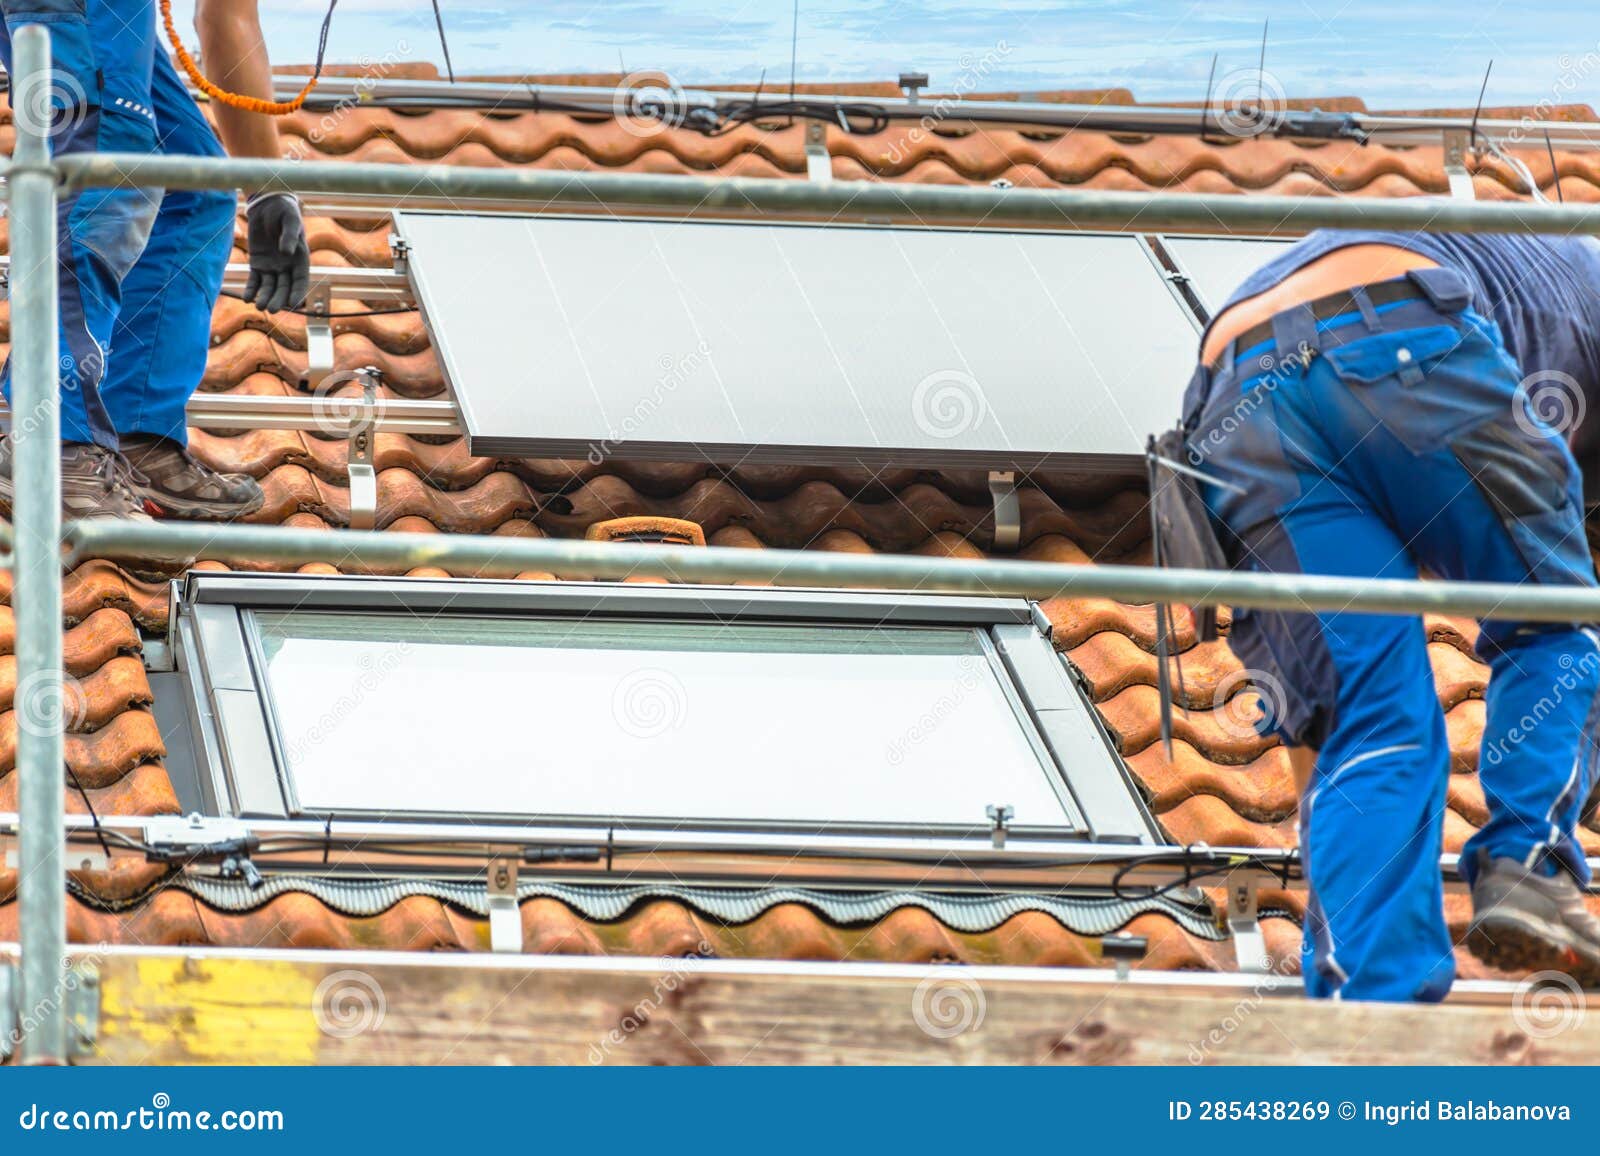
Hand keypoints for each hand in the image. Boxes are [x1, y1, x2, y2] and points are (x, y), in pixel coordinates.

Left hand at [244, 192, 310, 311]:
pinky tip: (247, 298)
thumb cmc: (284, 211)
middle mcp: (287, 267)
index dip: (297, 293)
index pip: (300, 281)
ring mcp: (272, 267)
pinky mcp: (257, 264)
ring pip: (269, 287)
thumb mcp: (290, 220)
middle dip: (279, 300)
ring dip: (265, 298)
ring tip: (259, 306)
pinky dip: (251, 290)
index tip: (293, 304)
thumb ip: (290, 235)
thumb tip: (287, 252)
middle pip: (284, 288)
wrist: (268, 204)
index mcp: (300, 259)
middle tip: (273, 309)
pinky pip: (254, 280)